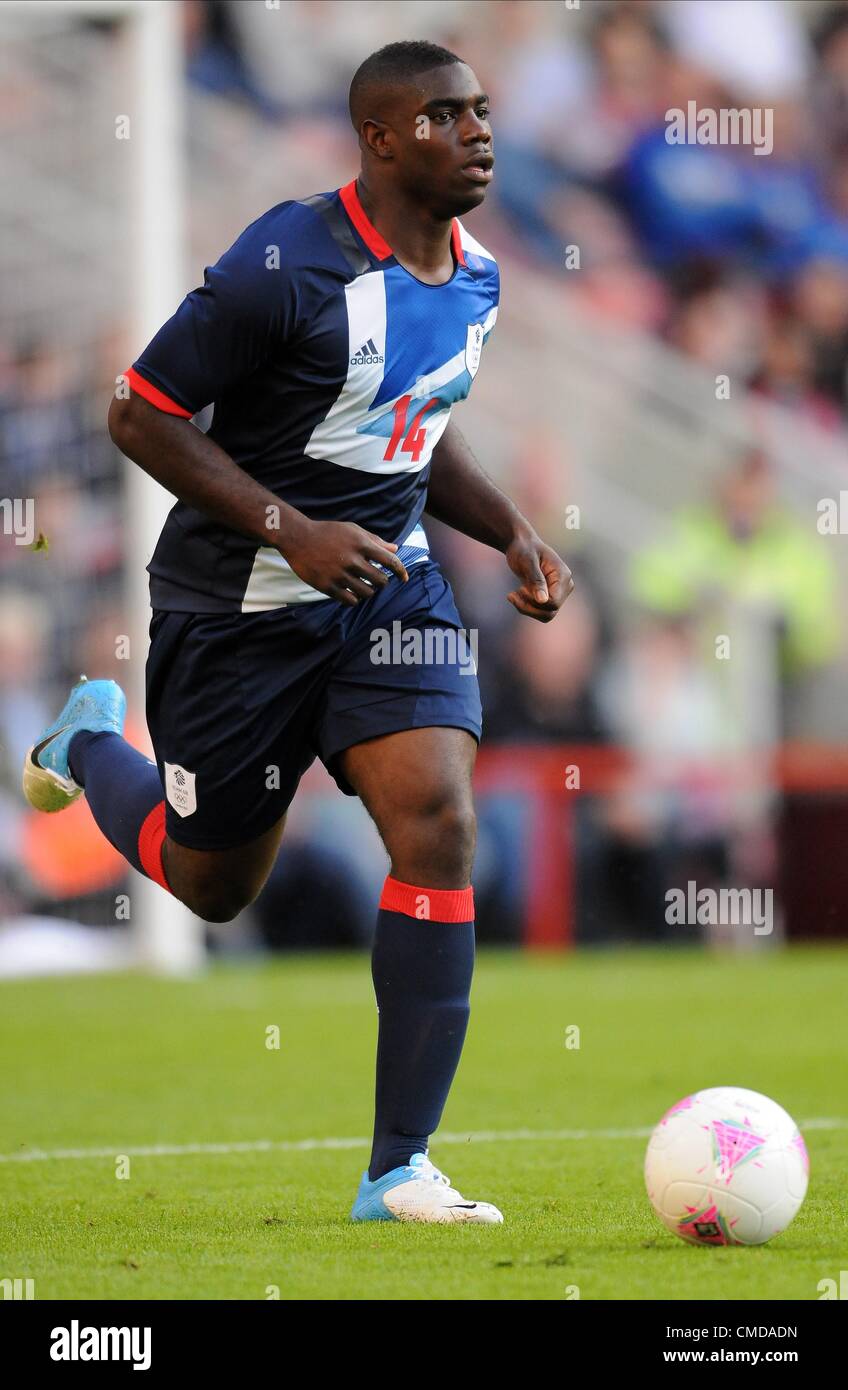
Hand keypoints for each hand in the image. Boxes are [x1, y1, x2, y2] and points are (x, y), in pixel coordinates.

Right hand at [282, 519, 407, 605]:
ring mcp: (339, 574)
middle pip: (380, 581)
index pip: (390, 561)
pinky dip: (355, 599)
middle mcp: (352, 560)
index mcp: (361, 544)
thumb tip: (395, 549)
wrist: (298, 538)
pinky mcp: (327, 586)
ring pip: (367, 593)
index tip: (404, 578)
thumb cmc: (328, 532)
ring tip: (363, 586)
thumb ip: (375, 540)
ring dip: (369, 591)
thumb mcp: (352, 530)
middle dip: (382, 582)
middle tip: (376, 580)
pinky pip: (350, 601)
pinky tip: (352, 593)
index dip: (401, 571)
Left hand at [505, 530, 573, 621]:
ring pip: (546, 615)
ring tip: (512, 595)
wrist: (521, 544)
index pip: (553, 602)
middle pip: (550, 611)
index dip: (534, 602)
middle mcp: (565, 586)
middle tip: (512, 594)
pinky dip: (526, 607)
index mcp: (563, 576)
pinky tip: (514, 595)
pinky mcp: (551, 596)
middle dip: (529, 607)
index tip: (519, 590)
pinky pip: (540, 611)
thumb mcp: (527, 562)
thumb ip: (536, 580)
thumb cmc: (524, 549)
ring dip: (527, 609)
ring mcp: (559, 592)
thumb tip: (544, 601)